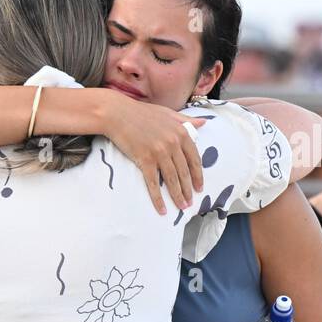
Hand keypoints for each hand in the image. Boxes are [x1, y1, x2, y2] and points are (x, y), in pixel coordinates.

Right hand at [103, 92, 206, 214]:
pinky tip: (161, 209)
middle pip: (184, 172)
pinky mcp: (145, 160)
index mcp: (181, 132)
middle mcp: (173, 143)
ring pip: (172, 179)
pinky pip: (154, 183)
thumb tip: (203, 123)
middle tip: (190, 203)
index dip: (198, 176)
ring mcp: (160, 152)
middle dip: (188, 190)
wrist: (117, 114)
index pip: (194, 159)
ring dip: (177, 196)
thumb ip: (186, 121)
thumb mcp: (168, 113)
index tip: (200, 187)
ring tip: (181, 207)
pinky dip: (158, 198)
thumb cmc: (141, 113)